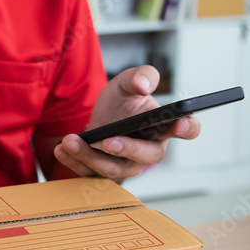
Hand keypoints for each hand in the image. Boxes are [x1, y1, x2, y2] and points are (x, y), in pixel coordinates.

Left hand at [53, 65, 200, 181]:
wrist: (97, 118)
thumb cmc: (121, 103)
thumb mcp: (127, 82)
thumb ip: (140, 76)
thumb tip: (144, 85)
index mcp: (164, 126)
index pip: (187, 128)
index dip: (187, 127)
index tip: (180, 123)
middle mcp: (150, 149)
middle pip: (148, 156)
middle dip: (128, 149)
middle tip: (108, 141)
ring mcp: (128, 165)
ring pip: (114, 169)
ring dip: (90, 156)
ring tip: (71, 141)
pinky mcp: (105, 173)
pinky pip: (91, 174)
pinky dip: (74, 161)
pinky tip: (62, 148)